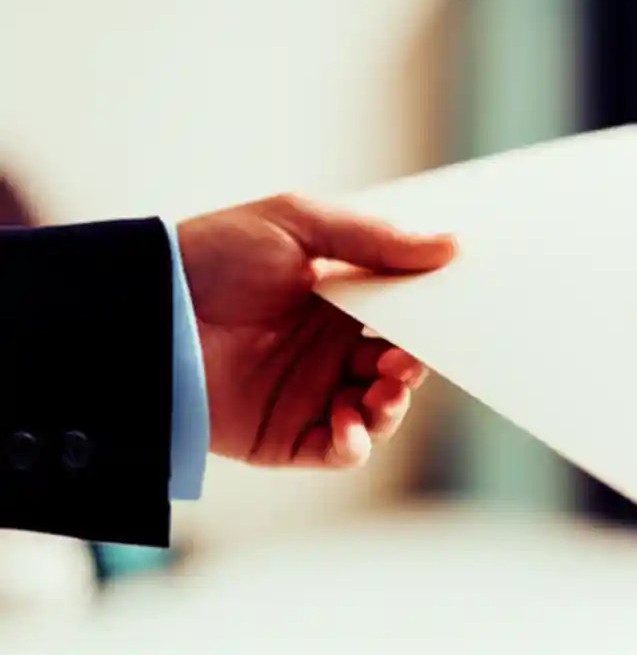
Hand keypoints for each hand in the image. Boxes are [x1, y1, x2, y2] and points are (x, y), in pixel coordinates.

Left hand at [176, 194, 454, 467]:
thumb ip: (376, 239)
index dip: (427, 321)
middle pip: (398, 368)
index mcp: (338, 301)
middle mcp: (328, 349)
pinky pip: (339, 451)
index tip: (447, 317)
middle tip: (408, 357)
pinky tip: (350, 423)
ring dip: (393, 405)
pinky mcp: (285, 435)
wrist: (147, 309)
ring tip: (384, 388)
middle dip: (414, 366)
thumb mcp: (300, 225)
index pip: (402, 317)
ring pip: (378, 412)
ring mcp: (309, 393)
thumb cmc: (215, 255)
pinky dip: (356, 443)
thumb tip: (450, 246)